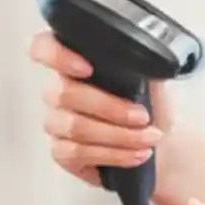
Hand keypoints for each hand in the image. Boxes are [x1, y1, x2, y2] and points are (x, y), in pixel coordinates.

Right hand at [28, 30, 173, 186]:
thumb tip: (146, 60)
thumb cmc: (152, 110)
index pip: (44, 48)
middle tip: (142, 117)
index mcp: (77, 63)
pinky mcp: (61, 152)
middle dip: (111, 108)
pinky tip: (134, 155)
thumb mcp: (153, 82)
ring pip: (74, 127)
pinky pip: (77, 153)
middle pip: (66, 93)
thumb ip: (143, 67)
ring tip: (147, 139)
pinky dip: (113, 155)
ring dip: (118, 135)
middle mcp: (60, 91)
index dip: (57, 56)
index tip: (87, 69)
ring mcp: (57, 123)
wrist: (161, 146)